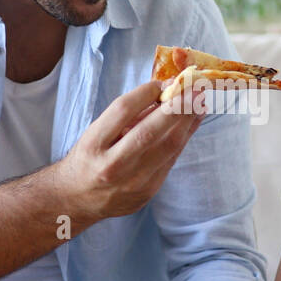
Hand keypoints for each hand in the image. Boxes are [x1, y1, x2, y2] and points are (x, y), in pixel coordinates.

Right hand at [51, 80, 205, 223]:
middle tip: (197, 88)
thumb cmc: (89, 158)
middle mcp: (111, 165)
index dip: (146, 92)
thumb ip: (127, 115)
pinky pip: (171, 160)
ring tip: (202, 102)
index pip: (122, 111)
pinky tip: (193, 122)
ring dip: (188, 122)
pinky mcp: (148, 192)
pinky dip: (184, 138)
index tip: (163, 81)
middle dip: (177, 107)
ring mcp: (132, 182)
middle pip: (149, 131)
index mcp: (93, 144)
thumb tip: (164, 91)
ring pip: (168, 148)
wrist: (78, 199)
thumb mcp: (97, 132)